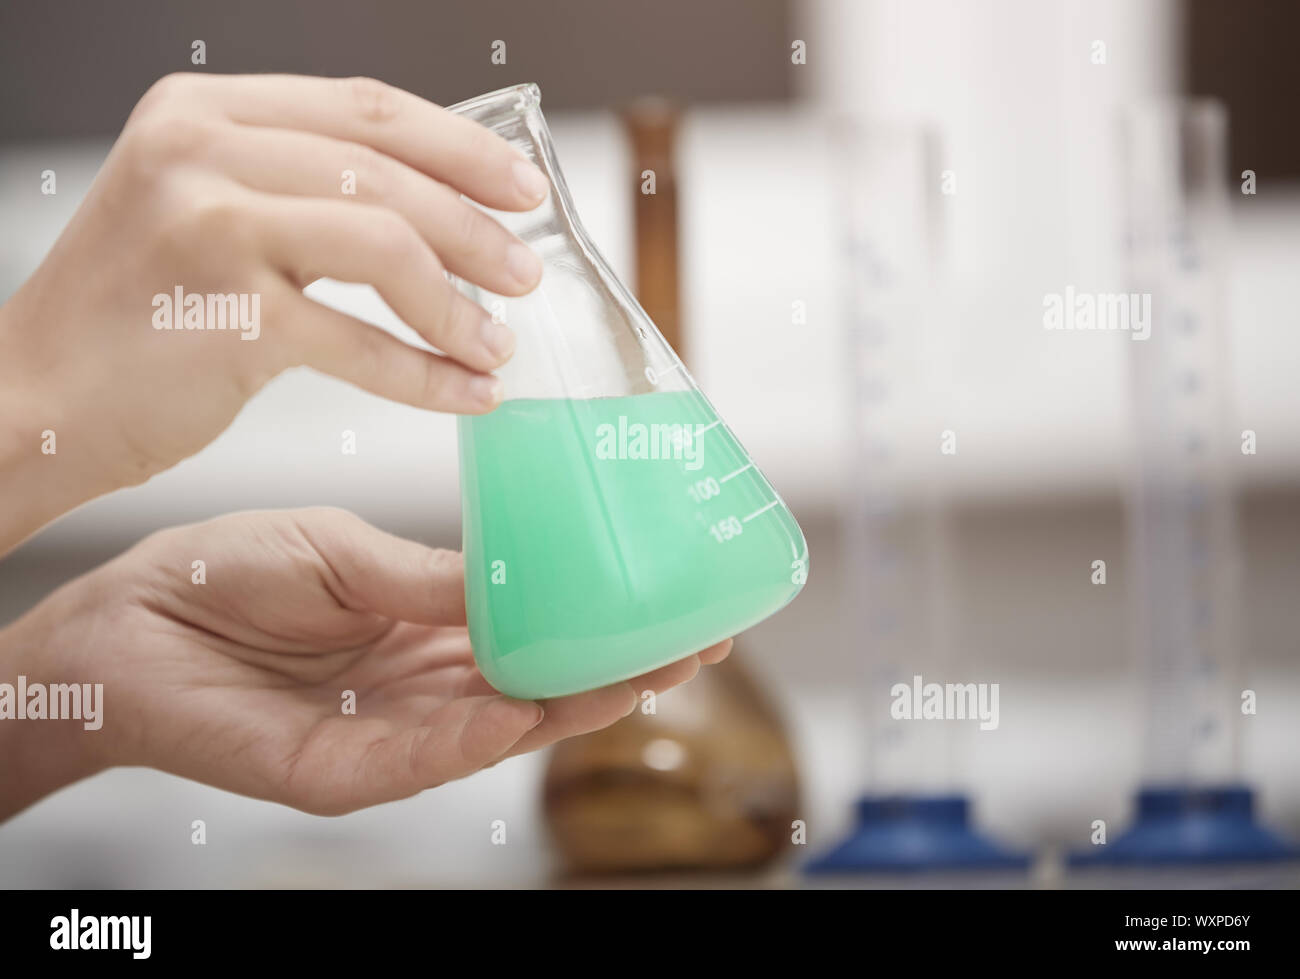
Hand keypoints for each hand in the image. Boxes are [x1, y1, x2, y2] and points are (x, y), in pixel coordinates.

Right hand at [0, 73, 546, 552]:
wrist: (34, 399)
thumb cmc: (133, 319)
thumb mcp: (204, 213)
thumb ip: (299, 190)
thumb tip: (434, 208)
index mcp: (207, 112)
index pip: (367, 109)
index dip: (461, 147)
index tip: (522, 187)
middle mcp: (203, 149)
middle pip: (389, 171)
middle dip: (478, 228)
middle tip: (527, 273)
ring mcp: (210, 223)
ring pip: (386, 244)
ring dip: (458, 303)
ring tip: (497, 343)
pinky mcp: (225, 311)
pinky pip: (360, 339)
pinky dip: (425, 373)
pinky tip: (464, 393)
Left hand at [0, 508, 730, 818]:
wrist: (127, 619)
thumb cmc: (229, 571)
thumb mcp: (347, 553)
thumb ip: (430, 578)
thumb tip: (523, 572)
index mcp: (427, 627)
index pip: (535, 634)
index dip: (601, 622)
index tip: (671, 596)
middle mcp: (423, 686)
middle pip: (539, 688)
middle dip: (619, 669)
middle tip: (699, 642)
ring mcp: (391, 734)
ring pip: (501, 730)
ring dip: (576, 707)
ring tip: (649, 675)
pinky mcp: (345, 774)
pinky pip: (426, 759)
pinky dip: (484, 738)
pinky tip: (535, 713)